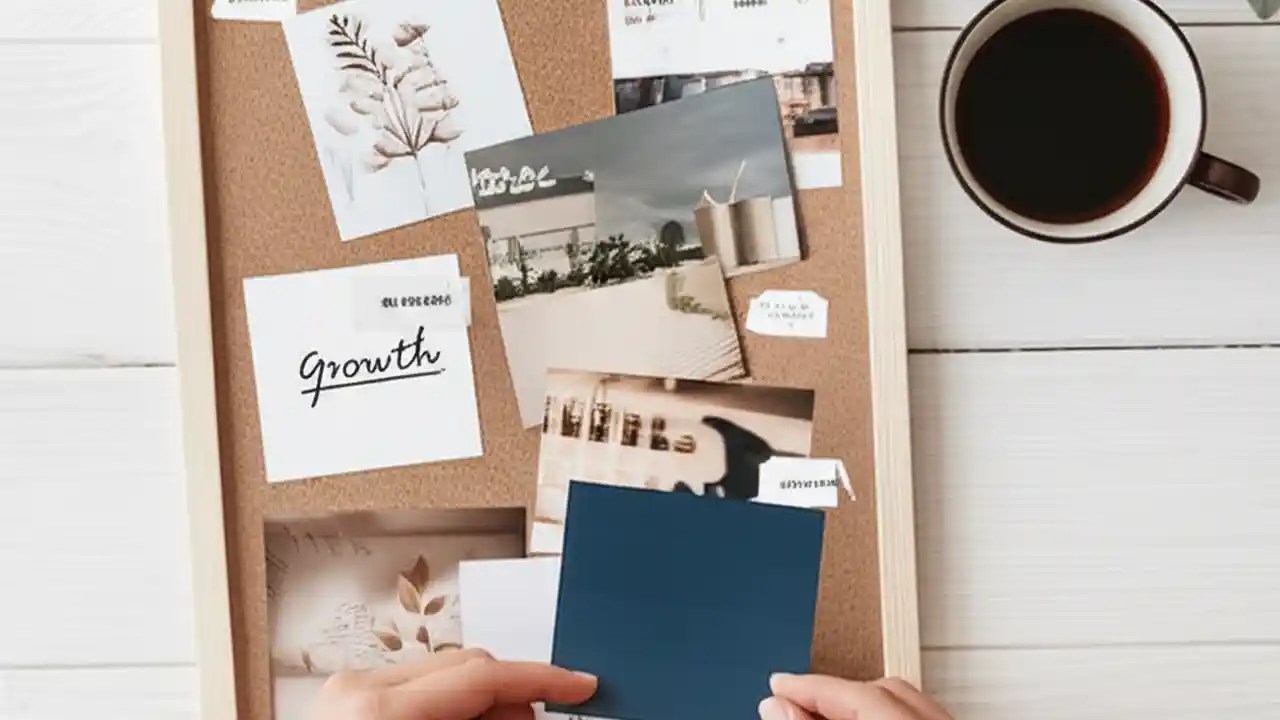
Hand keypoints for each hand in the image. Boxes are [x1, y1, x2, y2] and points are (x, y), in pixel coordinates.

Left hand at [312, 648, 596, 719]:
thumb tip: (530, 715)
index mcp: (381, 710)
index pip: (484, 674)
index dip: (543, 679)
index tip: (582, 686)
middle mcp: (360, 687)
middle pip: (468, 668)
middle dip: (513, 701)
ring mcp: (348, 693)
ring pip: (446, 680)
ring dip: (481, 711)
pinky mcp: (345, 705)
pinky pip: (419, 695)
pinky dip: (450, 716)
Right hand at [759, 674, 951, 719]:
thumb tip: (777, 706)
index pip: (850, 688)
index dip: (805, 684)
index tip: (778, 684)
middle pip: (881, 687)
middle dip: (832, 690)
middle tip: (791, 701)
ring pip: (904, 702)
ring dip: (859, 703)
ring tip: (818, 714)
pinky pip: (919, 717)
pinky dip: (886, 716)